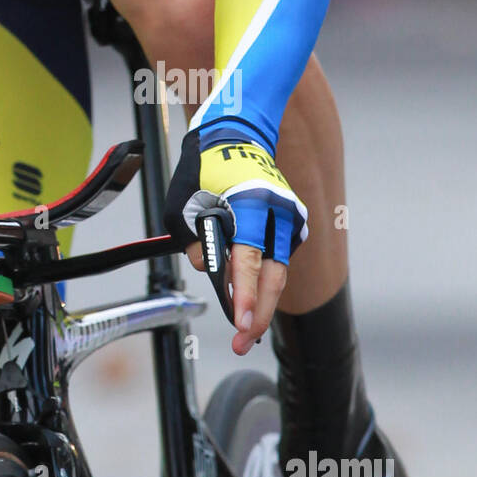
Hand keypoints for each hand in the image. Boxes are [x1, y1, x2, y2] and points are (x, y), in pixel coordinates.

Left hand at [166, 127, 306, 356]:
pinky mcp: (292, 224)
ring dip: (262, 300)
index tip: (243, 324)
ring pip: (278, 272)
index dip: (245, 295)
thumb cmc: (204, 168)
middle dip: (258, 314)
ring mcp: (291, 218)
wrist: (237, 135)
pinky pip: (277, 259)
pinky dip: (263, 277)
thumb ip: (194, 242)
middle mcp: (278, 212)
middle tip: (241, 342)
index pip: (248, 259)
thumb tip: (211, 274)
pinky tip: (248, 291)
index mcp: (250, 203)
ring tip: (245, 328)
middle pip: (273, 276)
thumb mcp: (183, 203)